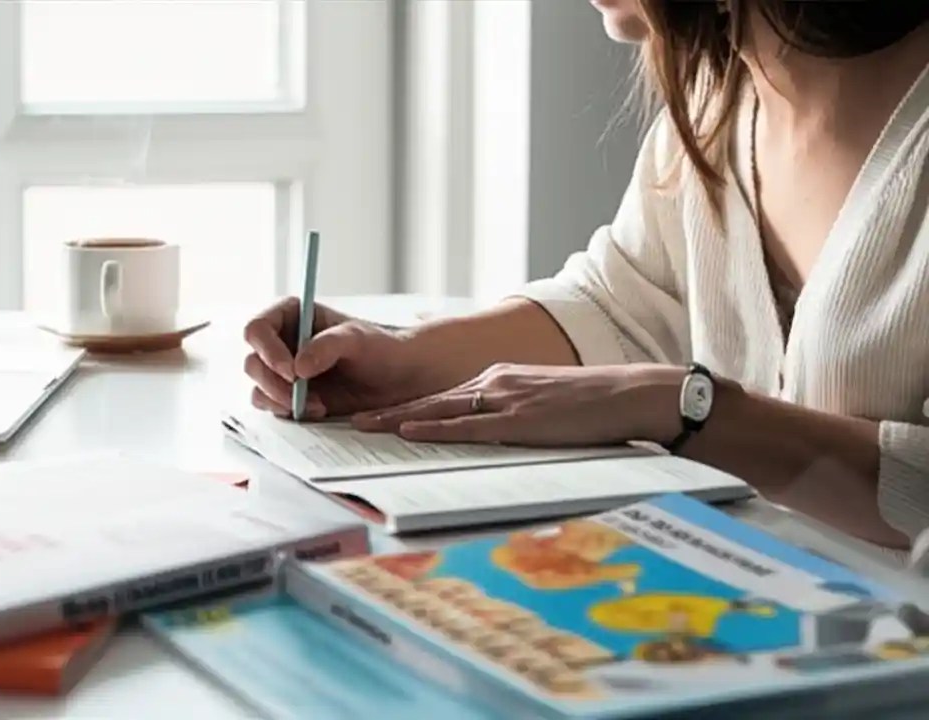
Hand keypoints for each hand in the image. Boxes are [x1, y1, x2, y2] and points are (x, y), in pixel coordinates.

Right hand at [242, 298, 443, 418]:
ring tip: (315, 405)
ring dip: (279, 400)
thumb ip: (328, 346)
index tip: (291, 371)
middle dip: (272, 382)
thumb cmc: (382, 348)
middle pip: (253, 362)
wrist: (400, 378)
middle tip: (297, 396)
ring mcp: (285, 371)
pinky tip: (318, 410)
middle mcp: (283, 342)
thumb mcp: (358, 340)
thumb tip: (298, 366)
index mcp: (293, 316)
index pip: (258, 329)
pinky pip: (272, 406)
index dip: (267, 350)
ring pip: (258, 387)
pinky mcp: (291, 396)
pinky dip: (289, 412)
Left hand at [352, 363, 684, 445]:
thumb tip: (489, 429)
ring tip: (362, 428)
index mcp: (499, 379)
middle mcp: (494, 382)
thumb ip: (512, 411)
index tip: (376, 416)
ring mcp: (504, 398)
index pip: (442, 395)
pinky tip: (407, 432)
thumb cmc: (592, 406)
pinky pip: (466, 425)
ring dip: (397, 419)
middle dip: (386, 410)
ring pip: (438, 409)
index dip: (406, 406)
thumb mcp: (542, 401)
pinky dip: (433, 428)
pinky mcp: (519, 419)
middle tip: (350, 421)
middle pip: (429, 398)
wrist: (630, 395)